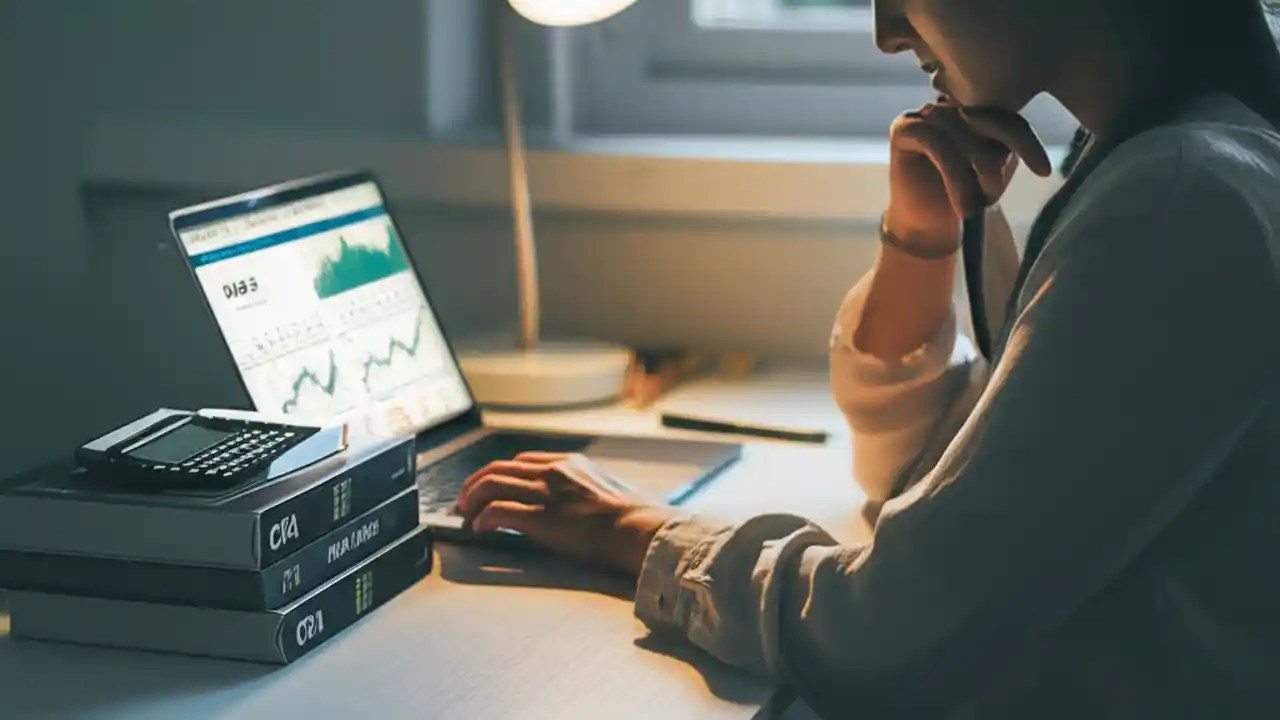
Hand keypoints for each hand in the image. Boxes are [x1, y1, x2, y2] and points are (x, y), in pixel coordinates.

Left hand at [454, 452, 678, 575]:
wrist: (642, 531)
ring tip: (465, 515)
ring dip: (471, 500)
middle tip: (463, 502)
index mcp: (570, 464)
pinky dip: (482, 518)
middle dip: (474, 484)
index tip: (489, 488)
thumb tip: (575, 504)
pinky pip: (499, 511)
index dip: (498, 474)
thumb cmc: (634, 519)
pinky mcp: (541, 518)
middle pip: (498, 468)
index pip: (521, 461)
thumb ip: (584, 489)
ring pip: (491, 484)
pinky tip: (479, 528)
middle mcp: (554, 472)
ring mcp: (546, 493)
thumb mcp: (607, 490)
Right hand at [886, 100, 1052, 253]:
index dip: (1026, 142)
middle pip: (985, 116)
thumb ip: (1005, 148)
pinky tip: (961, 203)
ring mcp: (926, 113)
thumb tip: (1020, 134)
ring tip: (977, 204)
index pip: (1007, 116)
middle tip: (996, 191)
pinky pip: (935, 141)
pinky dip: (953, 174)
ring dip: (973, 169)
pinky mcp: (904, 128)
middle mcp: (952, 106)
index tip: (1044, 172)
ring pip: (960, 129)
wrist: (928, 228)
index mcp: (978, 112)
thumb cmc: (964, 198)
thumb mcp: (994, 172)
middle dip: (995, 157)